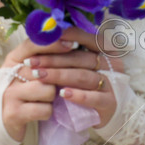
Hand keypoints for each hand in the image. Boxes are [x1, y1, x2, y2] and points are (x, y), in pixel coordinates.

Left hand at [1, 28, 126, 141]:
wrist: (96, 112)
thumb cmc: (82, 83)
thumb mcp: (77, 64)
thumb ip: (67, 49)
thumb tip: (49, 32)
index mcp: (105, 50)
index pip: (89, 38)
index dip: (70, 36)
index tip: (48, 36)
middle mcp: (112, 65)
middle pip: (81, 58)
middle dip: (54, 59)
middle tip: (32, 62)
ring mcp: (112, 84)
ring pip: (84, 76)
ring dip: (60, 75)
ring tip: (40, 76)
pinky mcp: (110, 103)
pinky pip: (94, 97)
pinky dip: (78, 95)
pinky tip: (62, 93)